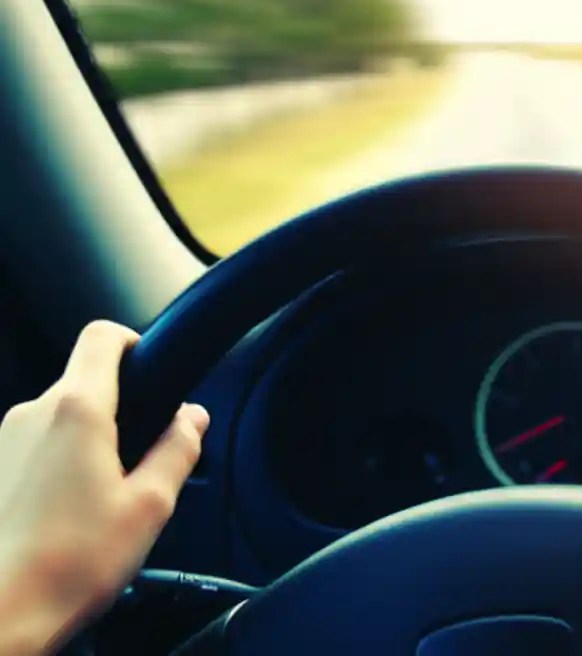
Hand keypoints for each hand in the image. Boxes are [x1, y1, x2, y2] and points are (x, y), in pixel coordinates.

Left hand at [0, 321, 208, 654]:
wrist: (1, 614)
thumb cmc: (68, 566)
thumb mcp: (150, 506)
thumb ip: (178, 450)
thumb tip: (193, 420)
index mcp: (76, 412)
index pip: (103, 337)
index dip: (134, 343)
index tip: (152, 370)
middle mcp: (31, 416)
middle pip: (83, 381)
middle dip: (118, 410)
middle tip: (141, 460)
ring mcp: (3, 442)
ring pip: (58, 418)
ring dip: (86, 443)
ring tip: (105, 500)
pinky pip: (34, 449)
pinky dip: (58, 468)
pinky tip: (71, 516)